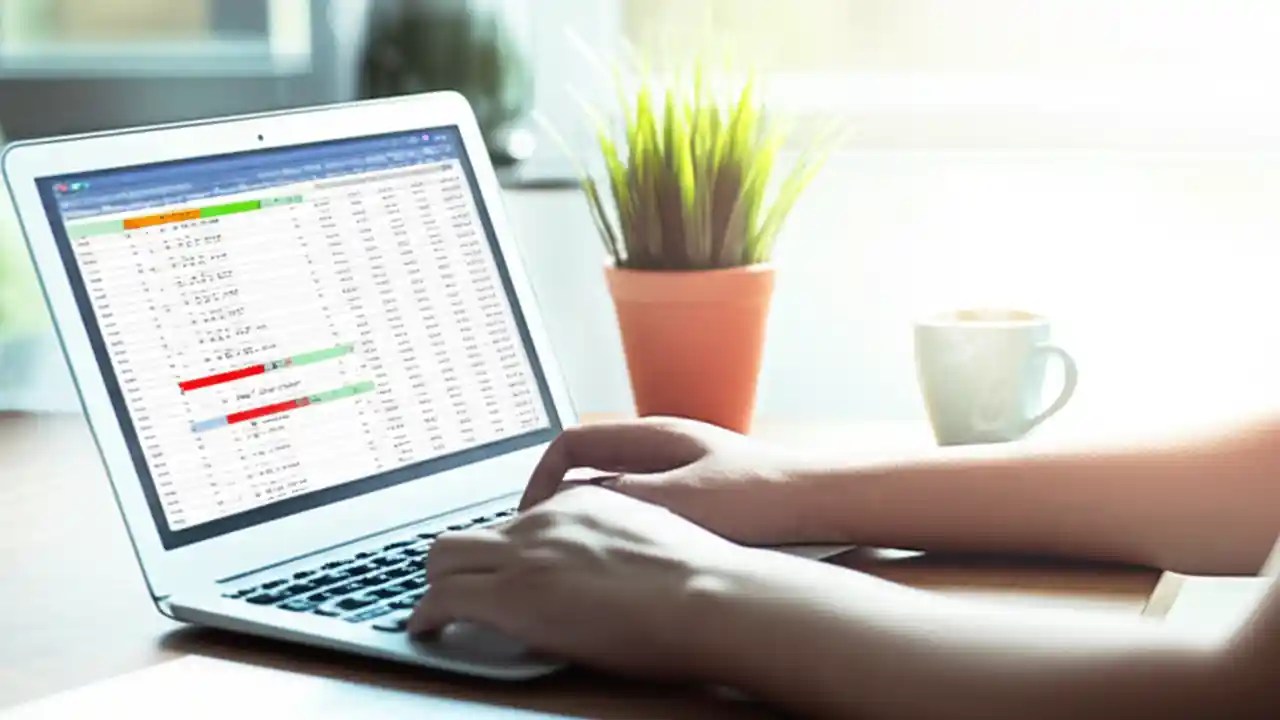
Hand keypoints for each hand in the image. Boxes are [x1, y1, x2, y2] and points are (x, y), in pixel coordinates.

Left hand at [408, 486, 758, 678]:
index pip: (518, 521)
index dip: (504, 553)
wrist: (705, 595)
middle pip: (467, 533)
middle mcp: (544, 519)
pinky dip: (428, 615)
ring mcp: (525, 554)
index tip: (504, 572)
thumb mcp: (652, 536)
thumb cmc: (699, 580)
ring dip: (438, 587)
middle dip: (454, 564)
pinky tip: (427, 629)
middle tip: (455, 590)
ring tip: (436, 613)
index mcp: (580, 502)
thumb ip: (614, 542)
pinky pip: (445, 599)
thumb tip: (606, 570)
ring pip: (444, 559)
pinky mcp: (513, 594)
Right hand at [519, 417, 824, 544]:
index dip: (540, 477)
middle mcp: (658, 446)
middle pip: (587, 466)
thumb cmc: (757, 496)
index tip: (530, 513)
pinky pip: (638, 506)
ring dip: (591, 516)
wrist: (813, 501)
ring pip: (612, 489)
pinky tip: (628, 555)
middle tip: (547, 537)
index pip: (571, 444)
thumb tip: (574, 504)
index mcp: (650, 436)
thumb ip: (624, 499)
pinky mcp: (691, 494)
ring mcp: (674, 468)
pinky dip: (621, 526)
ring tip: (583, 551)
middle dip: (559, 499)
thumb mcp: (678, 500)